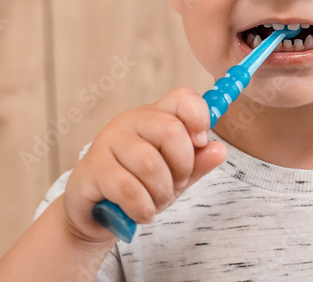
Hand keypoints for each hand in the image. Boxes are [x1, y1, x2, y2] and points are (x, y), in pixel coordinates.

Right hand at [60, 87, 227, 242]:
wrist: (96, 212)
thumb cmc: (140, 185)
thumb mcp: (175, 175)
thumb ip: (198, 163)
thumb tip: (220, 150)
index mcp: (154, 115)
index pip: (182, 98)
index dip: (199, 117)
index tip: (201, 142)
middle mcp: (130, 121)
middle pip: (170, 131)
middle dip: (182, 167)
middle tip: (176, 185)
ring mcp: (108, 141)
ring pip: (150, 164)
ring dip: (162, 193)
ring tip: (157, 202)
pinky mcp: (93, 168)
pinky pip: (128, 189)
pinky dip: (143, 208)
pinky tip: (142, 213)